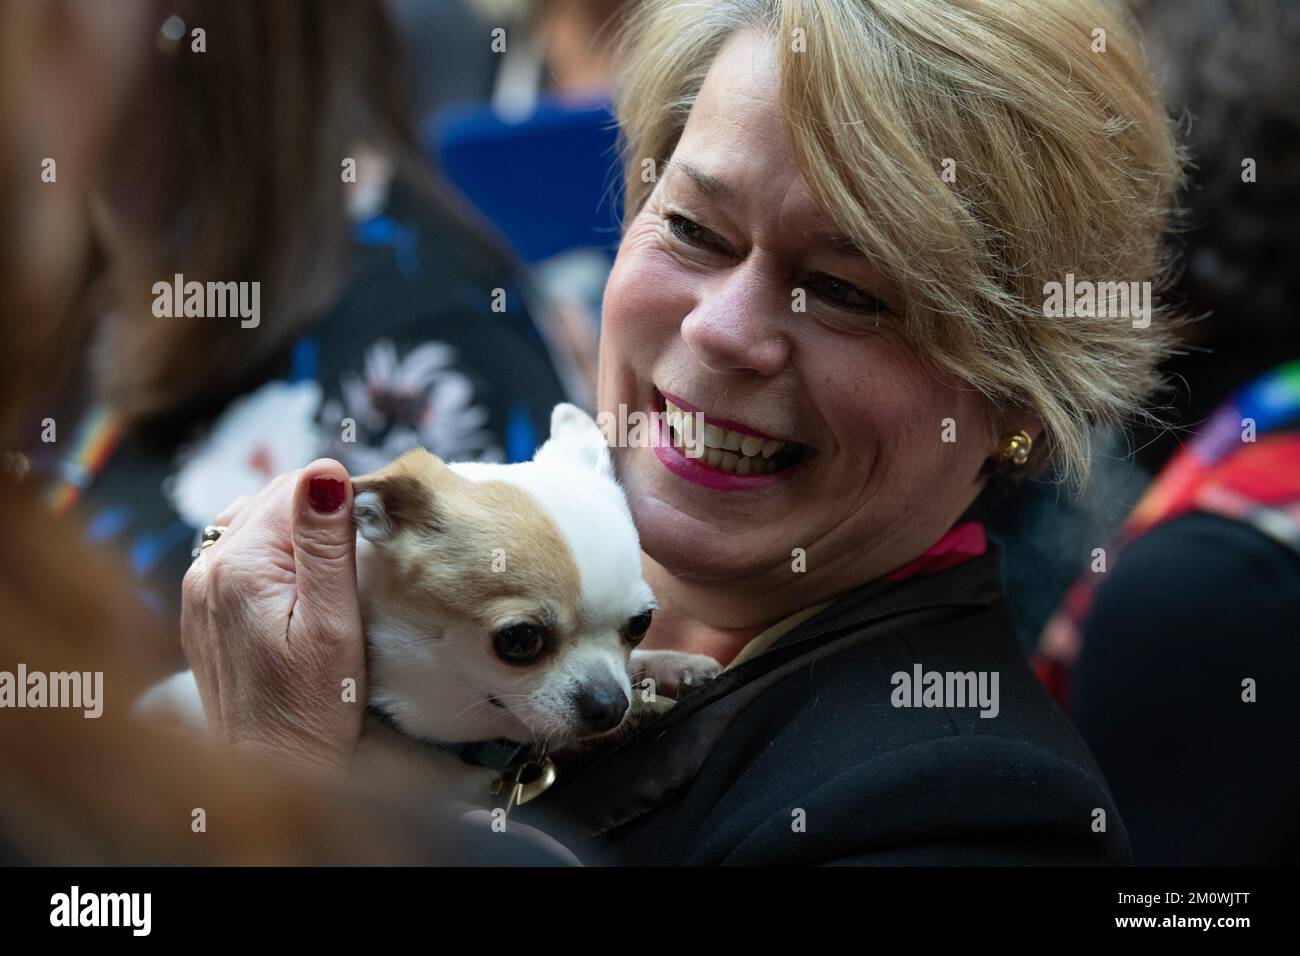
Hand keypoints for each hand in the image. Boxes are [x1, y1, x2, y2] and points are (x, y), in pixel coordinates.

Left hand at [180, 459, 365, 775]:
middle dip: (319, 511)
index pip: (297, 486)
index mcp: (240, 566)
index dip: (344, 501)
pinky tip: (298, 581)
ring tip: (332, 565)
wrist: (269, 772)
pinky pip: (238, 551)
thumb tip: (327, 472)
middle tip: (360, 554)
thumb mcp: (334, 625)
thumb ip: (327, 545)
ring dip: (295, 528)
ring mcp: (198, 589)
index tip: (374, 536)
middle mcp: (206, 568)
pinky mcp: (202, 609)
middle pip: (272, 497)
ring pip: (254, 519)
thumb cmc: (311, 710)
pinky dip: (272, 551)